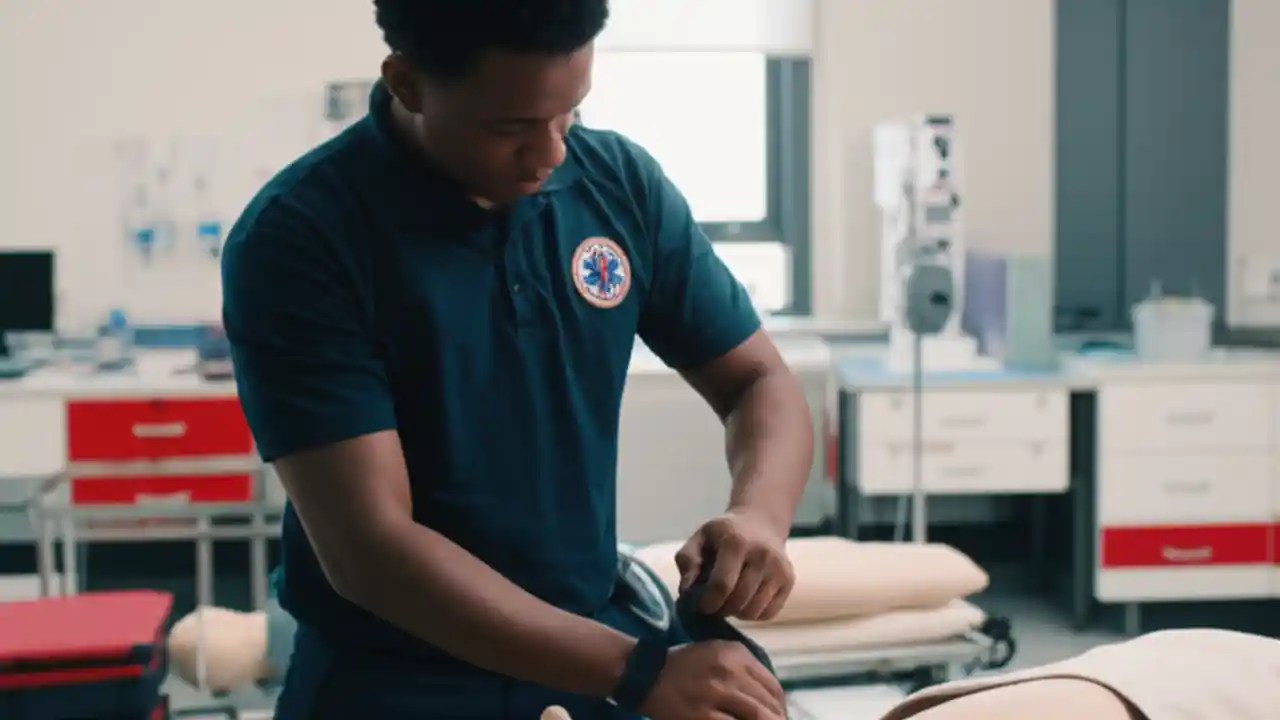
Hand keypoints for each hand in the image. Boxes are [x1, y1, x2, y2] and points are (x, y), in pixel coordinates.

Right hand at [640, 641, 785, 719]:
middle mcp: (729, 670)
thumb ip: (745, 669)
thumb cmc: (685, 666)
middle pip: (768, 704)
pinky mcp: (703, 715)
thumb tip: (773, 700)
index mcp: (736, 654)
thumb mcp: (717, 653)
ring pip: (759, 717)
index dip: (780, 707)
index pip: (773, 686)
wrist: (647, 675)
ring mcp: (716, 693)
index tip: (778, 717)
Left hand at [676, 511, 794, 621]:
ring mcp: (779, 568)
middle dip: (720, 609)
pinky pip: (768, 613)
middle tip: (713, 605)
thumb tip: (686, 591)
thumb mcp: (700, 538)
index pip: (722, 585)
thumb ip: (687, 561)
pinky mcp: (789, 580)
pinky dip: (753, 614)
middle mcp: (762, 555)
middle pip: (738, 601)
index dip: (708, 602)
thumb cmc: (723, 534)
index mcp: (737, 542)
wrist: (760, 523)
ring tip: (728, 601)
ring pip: (753, 611)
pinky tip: (745, 600)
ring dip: (736, 613)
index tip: (700, 606)